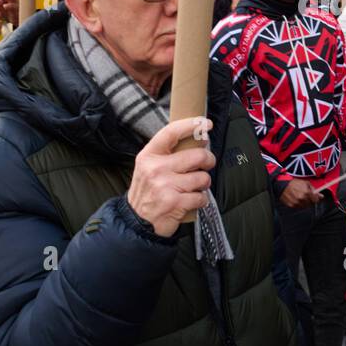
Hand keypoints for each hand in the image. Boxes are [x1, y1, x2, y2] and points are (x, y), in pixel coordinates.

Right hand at [127, 117, 214, 236]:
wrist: (137, 221)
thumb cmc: (148, 191)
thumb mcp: (148, 167)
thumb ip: (167, 153)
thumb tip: (196, 140)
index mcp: (149, 155)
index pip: (171, 133)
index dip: (191, 125)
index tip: (206, 123)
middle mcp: (156, 168)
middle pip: (197, 155)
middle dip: (208, 160)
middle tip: (206, 164)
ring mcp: (165, 186)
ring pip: (203, 177)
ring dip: (203, 184)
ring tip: (193, 187)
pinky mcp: (175, 203)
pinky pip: (201, 197)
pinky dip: (200, 200)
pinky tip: (191, 200)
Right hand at [279, 178, 320, 209]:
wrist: (282, 185)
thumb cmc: (294, 183)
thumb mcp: (306, 183)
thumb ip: (314, 190)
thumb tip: (321, 196)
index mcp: (307, 193)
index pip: (316, 200)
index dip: (316, 198)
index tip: (314, 197)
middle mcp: (302, 199)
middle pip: (310, 204)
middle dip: (310, 200)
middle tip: (306, 196)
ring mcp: (297, 203)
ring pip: (305, 206)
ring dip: (304, 203)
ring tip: (300, 197)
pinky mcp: (292, 205)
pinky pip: (298, 207)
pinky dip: (299, 204)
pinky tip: (296, 199)